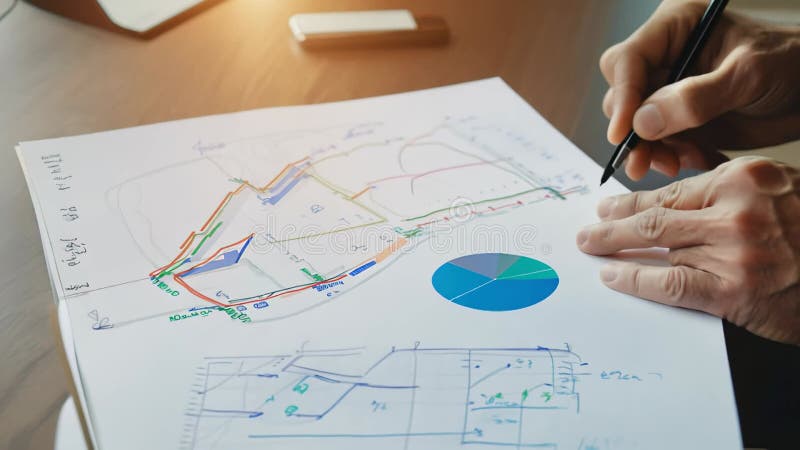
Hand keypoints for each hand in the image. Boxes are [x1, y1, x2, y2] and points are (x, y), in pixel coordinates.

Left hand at [577, 157, 799, 343]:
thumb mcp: (780, 192)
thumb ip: (731, 195)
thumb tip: (676, 208)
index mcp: (744, 179)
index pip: (674, 190)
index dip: (635, 200)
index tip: (610, 205)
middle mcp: (735, 209)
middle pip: (656, 214)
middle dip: (614, 222)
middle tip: (588, 229)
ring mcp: (733, 250)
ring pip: (657, 244)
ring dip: (615, 247)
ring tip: (591, 248)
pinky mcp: (734, 290)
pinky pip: (670, 283)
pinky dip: (635, 279)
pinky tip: (613, 276)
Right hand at [600, 0, 799, 179]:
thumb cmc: (790, 64)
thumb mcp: (748, 75)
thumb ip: (696, 97)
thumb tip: (643, 120)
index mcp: (676, 28)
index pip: (628, 60)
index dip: (623, 96)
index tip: (624, 133)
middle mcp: (665, 58)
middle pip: (621, 93)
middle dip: (632, 129)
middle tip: (645, 159)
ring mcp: (669, 91)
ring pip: (634, 123)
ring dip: (649, 149)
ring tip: (674, 164)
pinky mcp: (678, 119)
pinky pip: (657, 142)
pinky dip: (670, 156)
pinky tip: (693, 159)